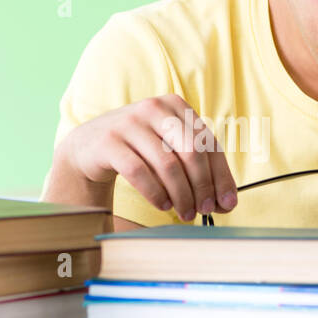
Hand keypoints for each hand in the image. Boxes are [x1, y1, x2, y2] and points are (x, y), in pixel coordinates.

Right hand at [53, 95, 237, 221]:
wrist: (90, 146)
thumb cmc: (139, 150)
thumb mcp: (170, 150)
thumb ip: (199, 170)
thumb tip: (227, 202)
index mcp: (176, 105)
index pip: (209, 143)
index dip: (220, 176)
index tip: (226, 203)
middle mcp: (154, 108)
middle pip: (192, 152)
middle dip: (202, 186)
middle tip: (204, 210)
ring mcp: (129, 123)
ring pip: (167, 164)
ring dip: (181, 195)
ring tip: (184, 213)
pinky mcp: (109, 142)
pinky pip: (139, 172)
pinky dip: (156, 193)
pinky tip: (163, 205)